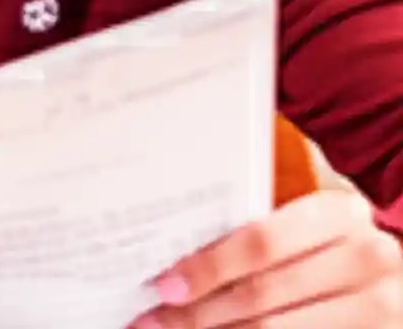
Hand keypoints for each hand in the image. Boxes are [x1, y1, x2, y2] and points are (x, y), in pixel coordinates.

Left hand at [130, 190, 401, 327]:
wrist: (388, 284)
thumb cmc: (325, 253)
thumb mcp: (300, 235)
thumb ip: (252, 243)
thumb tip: (170, 268)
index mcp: (339, 214)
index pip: (262, 240)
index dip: (209, 266)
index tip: (163, 286)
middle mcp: (369, 257)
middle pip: (264, 293)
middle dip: (198, 312)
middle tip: (152, 321)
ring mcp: (382, 306)